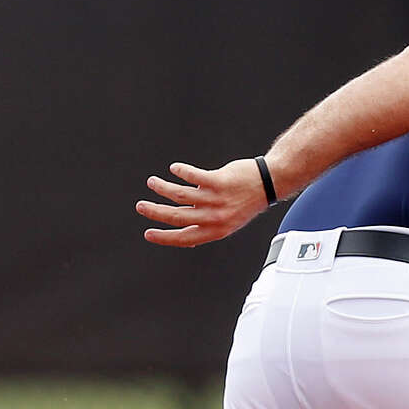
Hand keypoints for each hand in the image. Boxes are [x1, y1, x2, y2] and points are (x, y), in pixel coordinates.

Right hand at [136, 159, 268, 246]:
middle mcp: (215, 217)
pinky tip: (174, 169)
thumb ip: (209, 228)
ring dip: (163, 188)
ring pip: (181, 196)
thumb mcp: (229, 222)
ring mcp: (217, 200)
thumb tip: (189, 240)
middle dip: (155, 212)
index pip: (185, 238)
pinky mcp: (219, 181)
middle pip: (177, 217)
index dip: (164, 237)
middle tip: (140, 207)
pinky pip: (194, 177)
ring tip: (152, 182)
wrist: (267, 183)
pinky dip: (181, 172)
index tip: (148, 233)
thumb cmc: (247, 202)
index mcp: (216, 230)